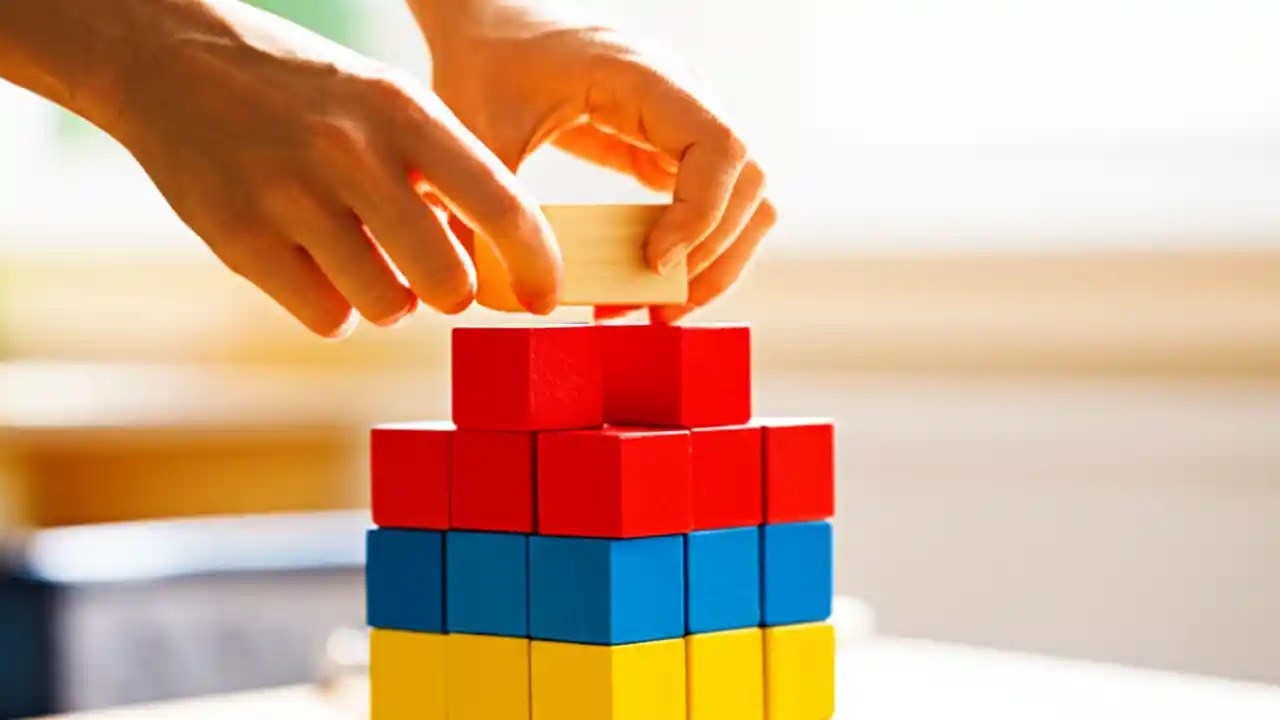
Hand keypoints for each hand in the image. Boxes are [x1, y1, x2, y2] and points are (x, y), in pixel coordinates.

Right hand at [107, 0, 561, 335]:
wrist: (169, 59)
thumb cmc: (303, 93)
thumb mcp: (383, 101)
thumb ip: (441, 172)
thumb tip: (491, 259)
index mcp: (403, 110)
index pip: (501, 203)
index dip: (535, 262)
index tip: (545, 296)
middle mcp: (351, 152)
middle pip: (447, 279)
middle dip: (450, 293)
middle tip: (433, 279)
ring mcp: (291, 198)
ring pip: (388, 308)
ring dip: (389, 301)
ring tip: (363, 260)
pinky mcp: (240, 241)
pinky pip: (328, 318)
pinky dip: (334, 309)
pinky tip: (315, 267)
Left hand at [413, 1, 775, 322]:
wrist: (491, 24)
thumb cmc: (486, 65)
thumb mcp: (479, 137)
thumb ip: (498, 213)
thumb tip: (524, 300)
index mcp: (643, 77)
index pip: (719, 146)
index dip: (701, 213)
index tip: (654, 261)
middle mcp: (682, 93)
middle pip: (748, 182)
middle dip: (712, 256)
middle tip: (656, 309)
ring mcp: (685, 119)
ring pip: (745, 197)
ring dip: (714, 260)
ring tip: (659, 308)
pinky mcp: (672, 144)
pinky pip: (714, 199)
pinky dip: (696, 247)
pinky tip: (649, 280)